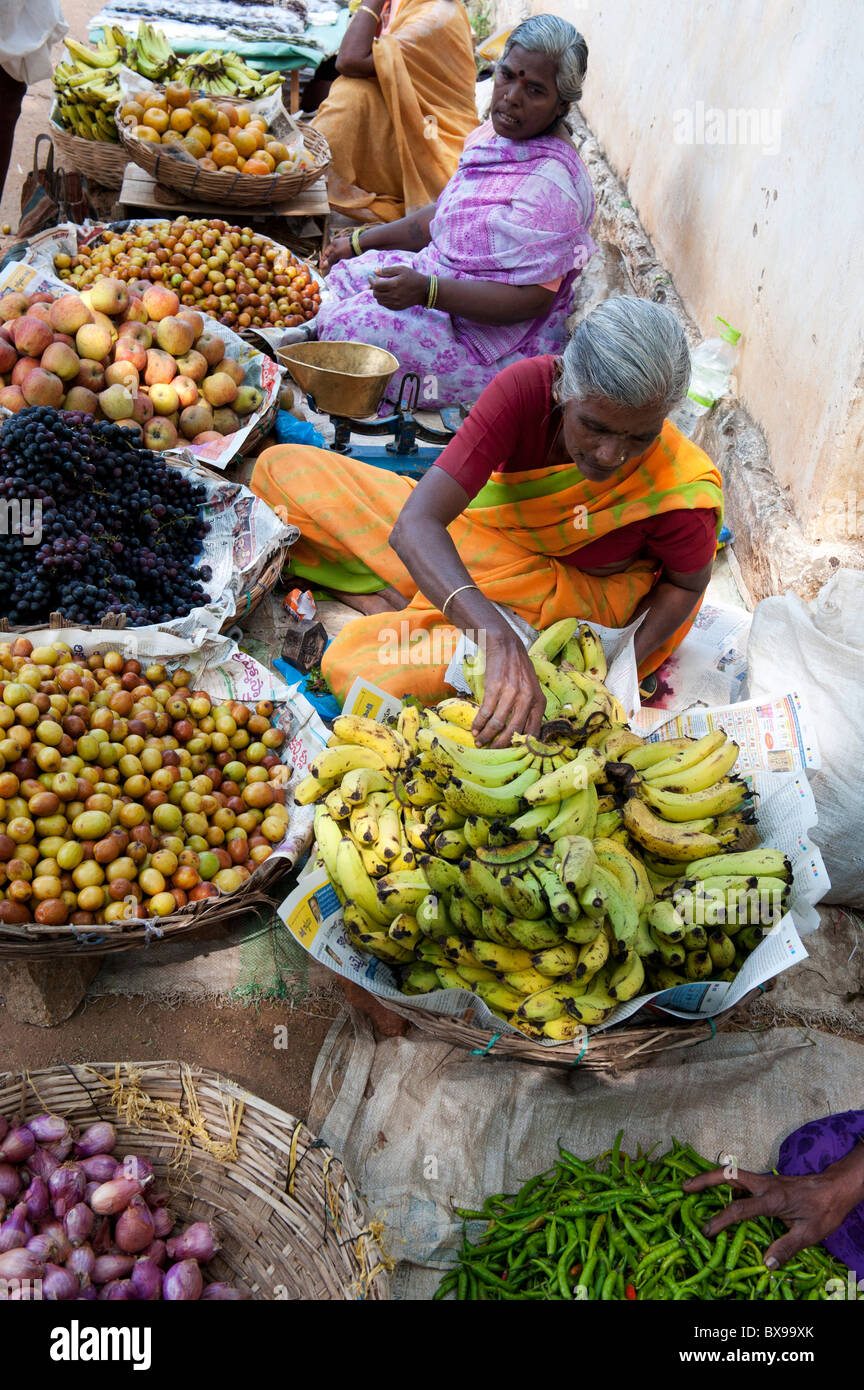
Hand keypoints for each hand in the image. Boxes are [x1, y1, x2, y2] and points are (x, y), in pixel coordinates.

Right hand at [320, 235, 353, 275]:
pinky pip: (341, 259)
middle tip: (325, 269)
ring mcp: (343, 250)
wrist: (359, 245)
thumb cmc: (347, 248)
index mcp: (333, 244)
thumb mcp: (337, 253)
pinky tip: (338, 267)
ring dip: (333, 263)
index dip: (323, 260)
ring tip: (331, 269)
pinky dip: (338, 262)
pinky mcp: (347, 253)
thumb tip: (323, 265)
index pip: (326, 253)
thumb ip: (330, 259)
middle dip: (328, 262)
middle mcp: (337, 246)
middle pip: (330, 255)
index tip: (321, 267)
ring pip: (336, 257)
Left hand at [369, 265, 428, 310]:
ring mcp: (395, 303)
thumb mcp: (401, 269)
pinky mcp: (397, 307)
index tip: (371, 277)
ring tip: (381, 288)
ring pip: (379, 300)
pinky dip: (382, 299)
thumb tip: (375, 271)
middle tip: (377, 282)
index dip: (371, 281)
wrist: (424, 290)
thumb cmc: (413, 277)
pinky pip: (385, 305)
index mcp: (394, 284)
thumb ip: (387, 270)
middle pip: (375, 294)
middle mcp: (394, 295)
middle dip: (374, 287)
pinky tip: (386, 294)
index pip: (376, 285)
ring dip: (378, 294)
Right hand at [472, 630, 545, 747]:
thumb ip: (530, 709)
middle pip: (514, 731)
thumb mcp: (533, 689)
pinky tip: (474, 729)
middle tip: (493, 751)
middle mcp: (527, 698)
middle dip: (502, 745)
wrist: (506, 646)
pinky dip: (479, 723)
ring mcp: (511, 693)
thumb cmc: (519, 670)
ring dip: (487, 736)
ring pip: (498, 723)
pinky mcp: (495, 688)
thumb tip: (523, 734)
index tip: (512, 754)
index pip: (533, 731)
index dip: (522, 746)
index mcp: (539, 701)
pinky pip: (485, 711)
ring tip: (480, 742)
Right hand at [683, 1164, 861, 1267]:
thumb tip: (765, 1263)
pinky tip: (724, 1196)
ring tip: (693, 1186)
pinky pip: (742, 1179)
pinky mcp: (768, 1182)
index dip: (720, 1220)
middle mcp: (764, 1185)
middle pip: (728, 1175)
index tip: (706, 1231)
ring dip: (712, 1178)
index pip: (739, 1209)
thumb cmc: (823, 1210)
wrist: (836, 1188)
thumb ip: (786, 1248)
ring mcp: (765, 1180)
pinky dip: (727, 1183)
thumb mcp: (809, 1234)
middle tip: (684, 1187)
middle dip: (704, 1180)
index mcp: (772, 1198)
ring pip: (733, 1174)